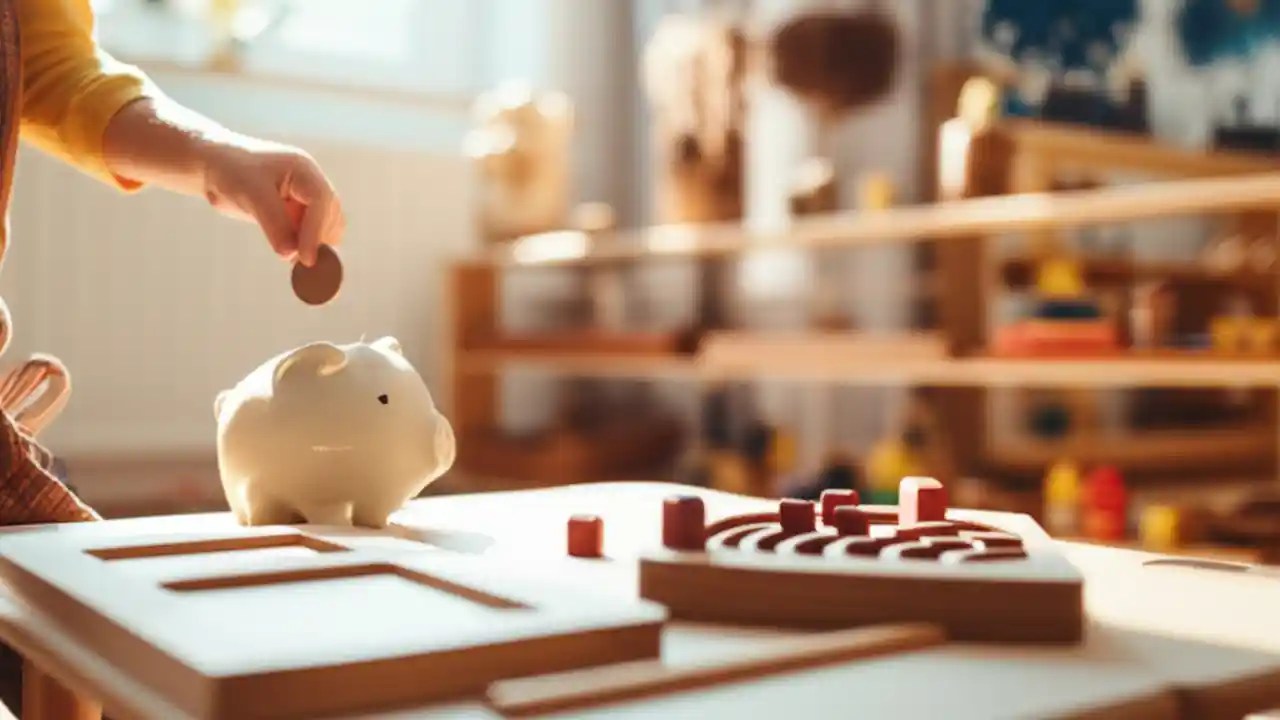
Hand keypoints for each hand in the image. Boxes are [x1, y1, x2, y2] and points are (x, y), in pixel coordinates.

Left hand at [200, 137, 344, 265]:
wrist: (215, 165)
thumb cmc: (232, 171)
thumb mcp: (252, 195)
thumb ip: (274, 224)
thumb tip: (292, 254)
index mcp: (304, 171)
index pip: (321, 201)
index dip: (316, 230)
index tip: (306, 257)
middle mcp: (311, 184)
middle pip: (331, 215)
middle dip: (319, 239)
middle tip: (303, 263)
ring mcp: (306, 199)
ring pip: (327, 226)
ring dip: (316, 244)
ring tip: (298, 261)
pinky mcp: (298, 212)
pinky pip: (311, 233)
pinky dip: (305, 246)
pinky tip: (293, 257)